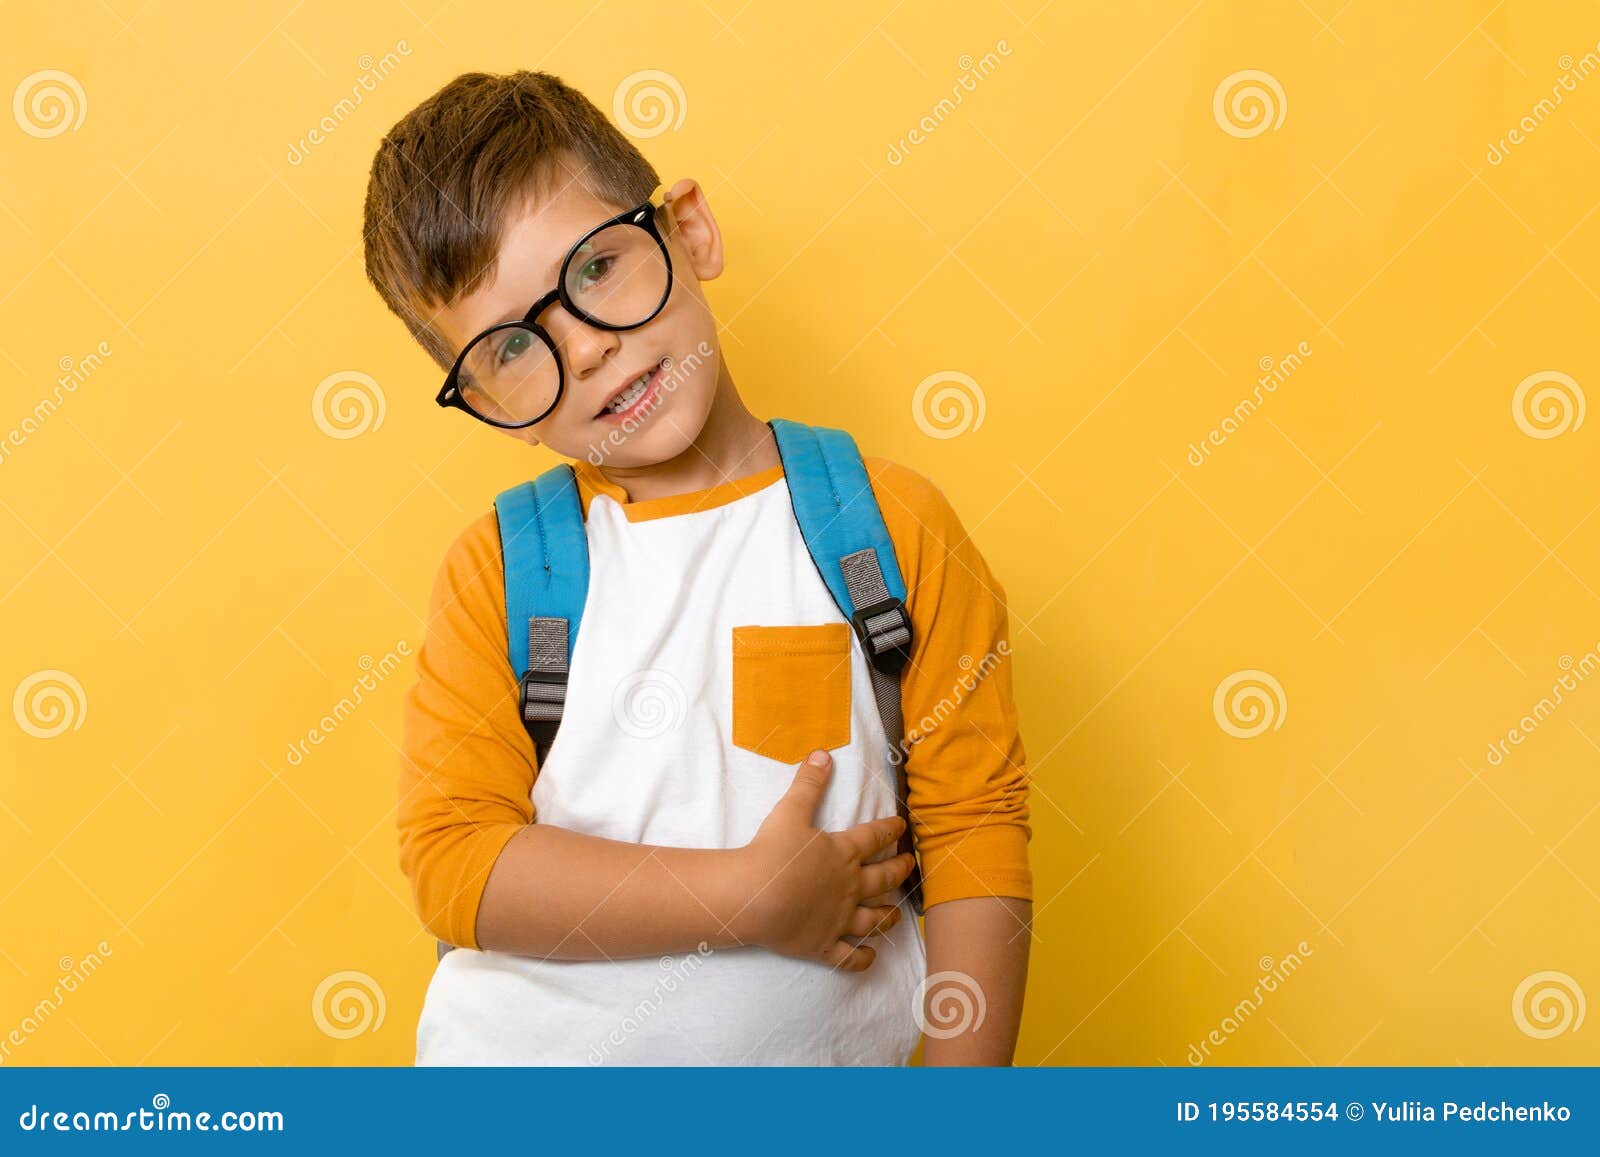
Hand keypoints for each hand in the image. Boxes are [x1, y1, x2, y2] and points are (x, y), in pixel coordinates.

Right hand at [737, 749, 916, 970]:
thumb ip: (808, 783)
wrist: (757, 896)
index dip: (890, 830)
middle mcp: (849, 888)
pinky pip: (849, 957)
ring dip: (888, 916)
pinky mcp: (823, 945)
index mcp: (843, 854)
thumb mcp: (790, 811)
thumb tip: (822, 754)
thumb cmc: (772, 852)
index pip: (874, 838)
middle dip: (899, 871)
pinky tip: (871, 958)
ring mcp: (839, 920)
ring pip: (873, 920)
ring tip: (897, 915)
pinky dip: (862, 959)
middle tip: (910, 867)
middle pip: (882, 879)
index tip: (902, 827)